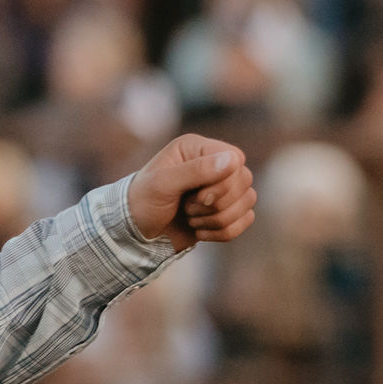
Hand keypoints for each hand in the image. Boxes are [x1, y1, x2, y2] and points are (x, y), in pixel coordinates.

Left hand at [127, 135, 256, 250]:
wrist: (135, 235)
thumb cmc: (142, 202)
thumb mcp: (163, 184)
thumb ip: (196, 170)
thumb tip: (234, 160)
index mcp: (198, 148)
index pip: (236, 159)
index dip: (224, 182)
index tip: (199, 197)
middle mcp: (213, 164)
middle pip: (245, 182)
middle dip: (217, 204)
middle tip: (188, 207)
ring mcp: (221, 188)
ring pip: (248, 202)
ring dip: (218, 219)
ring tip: (190, 218)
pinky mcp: (225, 211)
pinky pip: (246, 220)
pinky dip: (224, 232)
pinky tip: (200, 231)